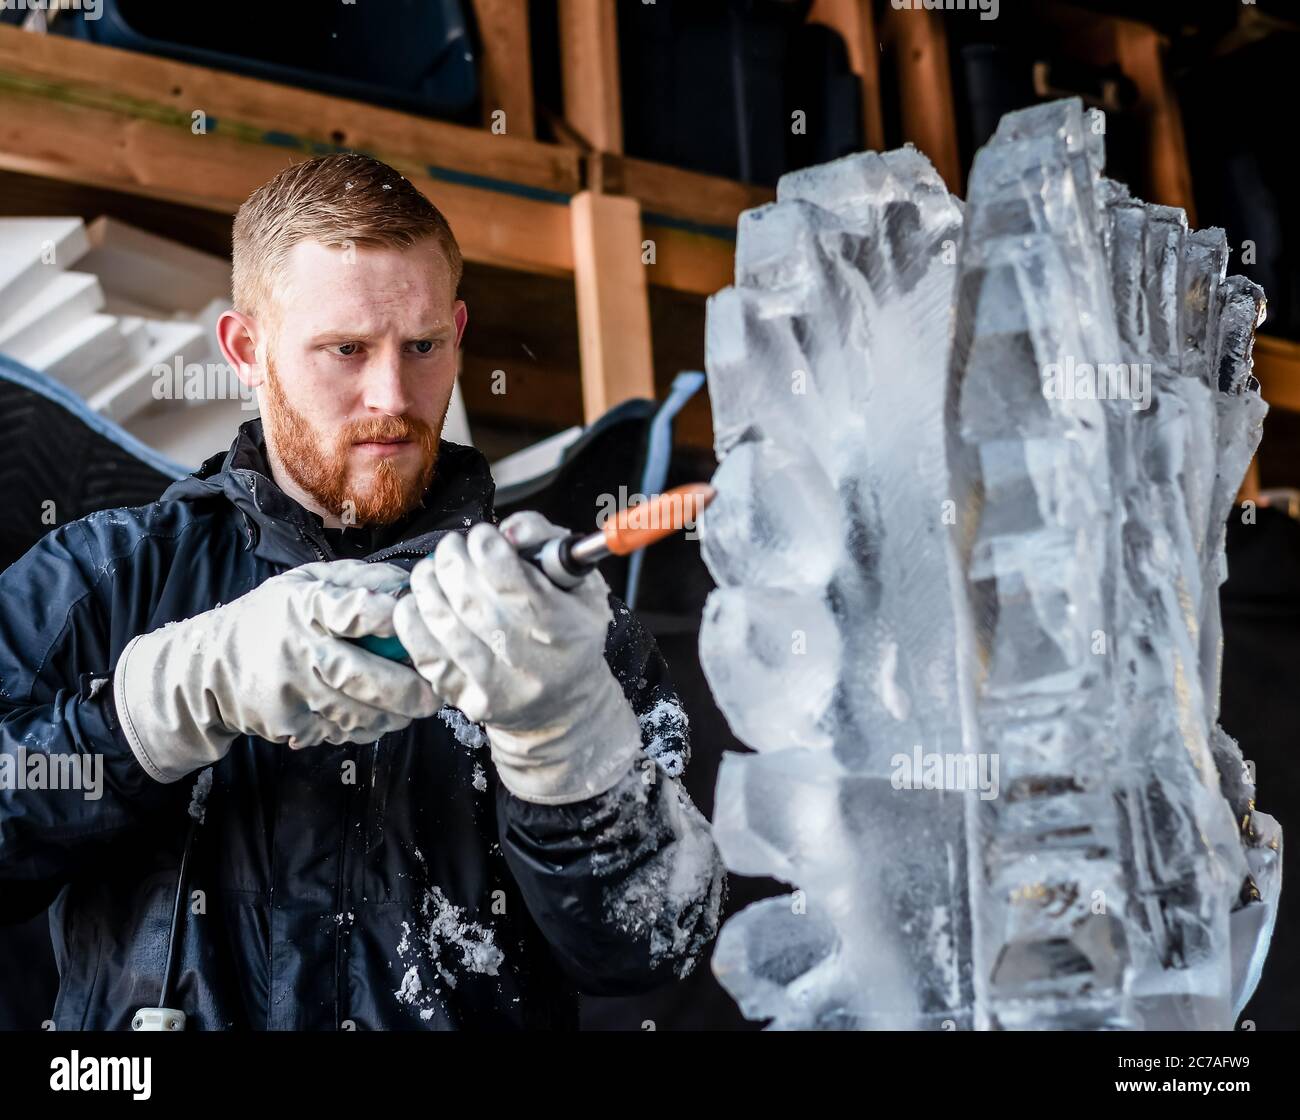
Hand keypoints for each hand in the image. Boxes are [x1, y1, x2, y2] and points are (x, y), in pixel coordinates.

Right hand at [115, 560, 438, 782]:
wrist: (209, 667)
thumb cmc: (272, 616)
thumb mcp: (306, 582)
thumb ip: (358, 580)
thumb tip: (411, 583)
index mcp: (304, 605)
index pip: (350, 610)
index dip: (388, 615)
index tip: (417, 619)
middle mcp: (297, 648)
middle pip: (359, 674)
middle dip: (405, 688)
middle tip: (437, 693)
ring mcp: (291, 691)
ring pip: (355, 711)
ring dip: (393, 714)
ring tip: (418, 708)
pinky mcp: (287, 724)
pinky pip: (340, 731)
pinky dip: (367, 728)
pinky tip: (382, 719)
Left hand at [393, 513, 641, 803]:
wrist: (563, 709)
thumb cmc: (572, 637)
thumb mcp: (582, 586)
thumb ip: (548, 542)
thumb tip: (510, 529)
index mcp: (561, 628)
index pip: (511, 582)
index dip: (486, 548)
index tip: (482, 535)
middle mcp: (528, 661)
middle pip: (471, 600)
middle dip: (452, 560)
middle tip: (452, 546)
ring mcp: (494, 685)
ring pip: (443, 623)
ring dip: (428, 584)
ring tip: (433, 568)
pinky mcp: (467, 700)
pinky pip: (426, 654)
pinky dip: (413, 620)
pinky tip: (418, 601)